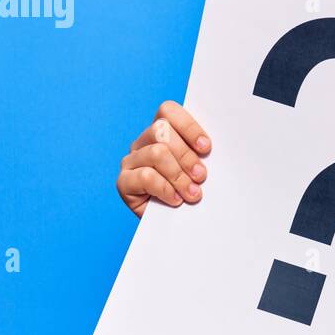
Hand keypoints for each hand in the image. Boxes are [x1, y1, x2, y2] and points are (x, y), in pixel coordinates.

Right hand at [116, 100, 211, 216]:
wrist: (175, 223)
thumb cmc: (190, 190)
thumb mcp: (198, 168)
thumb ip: (200, 153)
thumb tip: (210, 147)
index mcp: (162, 131)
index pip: (168, 111)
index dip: (188, 126)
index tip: (206, 147)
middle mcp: (143, 142)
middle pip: (161, 131)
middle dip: (186, 155)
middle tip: (201, 176)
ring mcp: (131, 160)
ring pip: (156, 153)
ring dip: (179, 176)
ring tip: (193, 193)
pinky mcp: (124, 182)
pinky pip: (146, 177)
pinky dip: (166, 189)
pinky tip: (176, 200)